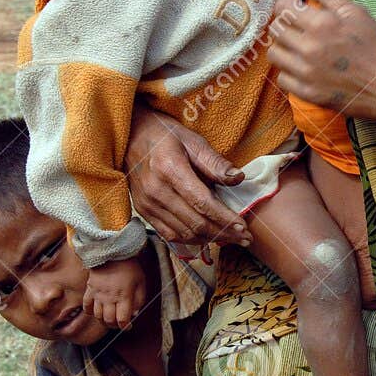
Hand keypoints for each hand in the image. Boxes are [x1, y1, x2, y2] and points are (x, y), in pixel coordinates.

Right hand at [84, 257, 147, 328]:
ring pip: (98, 316)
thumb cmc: (130, 267)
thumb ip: (139, 300)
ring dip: (103, 321)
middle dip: (115, 326)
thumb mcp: (141, 282)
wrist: (112, 252)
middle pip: (109, 320)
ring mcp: (98, 294)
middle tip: (119, 323)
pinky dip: (90, 312)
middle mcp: (109, 298)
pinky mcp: (90, 289)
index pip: (122, 320)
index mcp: (124, 296)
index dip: (125, 327)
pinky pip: (87, 306)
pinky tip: (96, 312)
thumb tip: (134, 313)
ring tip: (109, 319)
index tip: (128, 326)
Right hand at [124, 105, 251, 248]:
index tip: (244, 227)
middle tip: (245, 238)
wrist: (130, 136)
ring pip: (184, 233)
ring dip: (210, 239)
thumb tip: (239, 178)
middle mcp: (156, 191)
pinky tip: (208, 237)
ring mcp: (147, 204)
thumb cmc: (164, 135)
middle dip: (224, 233)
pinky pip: (170, 235)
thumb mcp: (193, 140)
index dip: (225, 218)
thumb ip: (215, 162)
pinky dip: (192, 240)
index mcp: (170, 169)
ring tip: (231, 238)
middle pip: (195, 223)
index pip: (203, 203)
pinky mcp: (143, 211)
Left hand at [266, 0, 375, 123]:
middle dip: (285, 24)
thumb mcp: (358, 14)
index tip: (292, 6)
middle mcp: (309, 48)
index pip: (282, 7)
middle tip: (298, 27)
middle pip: (275, 30)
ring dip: (284, 48)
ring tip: (298, 48)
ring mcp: (307, 73)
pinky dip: (289, 72)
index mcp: (321, 24)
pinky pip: (283, 79)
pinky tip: (304, 68)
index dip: (286, 4)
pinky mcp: (309, 93)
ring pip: (275, 55)